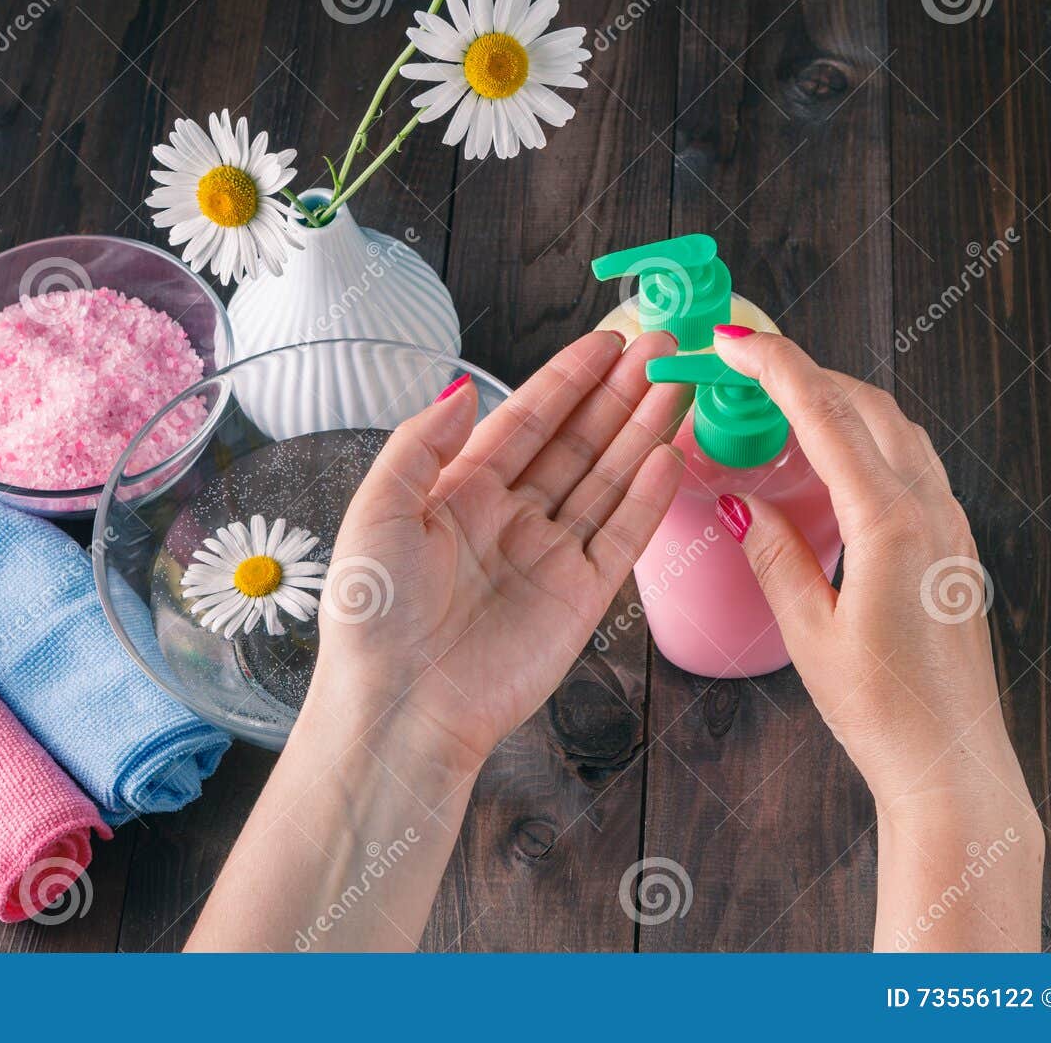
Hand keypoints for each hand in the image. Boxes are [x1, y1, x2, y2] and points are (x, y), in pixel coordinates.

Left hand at [308, 330, 688, 776]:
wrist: (398, 709)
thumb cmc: (373, 615)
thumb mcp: (378, 510)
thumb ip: (421, 443)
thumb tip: (463, 386)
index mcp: (459, 493)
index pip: (526, 421)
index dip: (568, 379)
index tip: (608, 341)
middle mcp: (510, 519)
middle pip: (577, 443)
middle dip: (619, 394)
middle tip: (661, 346)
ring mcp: (549, 557)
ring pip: (608, 481)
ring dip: (643, 431)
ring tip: (677, 383)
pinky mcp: (580, 599)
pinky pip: (622, 538)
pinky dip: (649, 499)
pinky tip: (670, 455)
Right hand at [713, 329, 1041, 949]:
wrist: (953, 765)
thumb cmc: (884, 712)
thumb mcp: (810, 633)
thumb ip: (776, 556)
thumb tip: (743, 502)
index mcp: (890, 523)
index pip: (825, 415)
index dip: (775, 366)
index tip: (734, 337)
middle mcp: (930, 511)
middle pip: (865, 405)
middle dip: (805, 372)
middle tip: (746, 365)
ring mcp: (950, 526)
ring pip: (894, 429)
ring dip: (838, 402)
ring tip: (781, 404)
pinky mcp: (954, 547)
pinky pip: (910, 464)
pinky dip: (865, 439)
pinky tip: (832, 460)